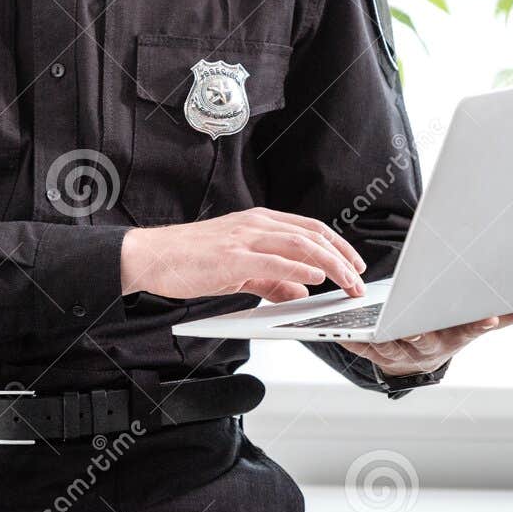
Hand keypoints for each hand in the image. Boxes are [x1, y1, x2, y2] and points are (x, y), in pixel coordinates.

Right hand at [120, 207, 368, 302]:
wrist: (153, 256)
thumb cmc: (191, 260)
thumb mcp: (239, 270)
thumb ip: (272, 279)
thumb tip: (301, 289)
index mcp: (259, 222)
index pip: (311, 229)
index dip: (339, 247)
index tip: (356, 265)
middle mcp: (257, 224)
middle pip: (314, 236)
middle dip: (343, 259)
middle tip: (359, 280)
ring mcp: (245, 238)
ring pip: (301, 245)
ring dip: (331, 266)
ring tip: (347, 283)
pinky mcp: (233, 257)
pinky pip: (274, 261)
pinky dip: (300, 268)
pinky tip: (316, 278)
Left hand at [336, 300, 512, 375]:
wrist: (417, 355)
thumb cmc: (453, 326)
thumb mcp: (487, 317)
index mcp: (457, 332)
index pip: (471, 328)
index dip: (478, 323)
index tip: (485, 316)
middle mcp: (429, 343)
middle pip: (427, 335)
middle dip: (422, 327)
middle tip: (417, 320)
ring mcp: (400, 349)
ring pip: (389, 341)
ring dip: (380, 333)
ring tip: (373, 322)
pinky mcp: (371, 350)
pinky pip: (358, 344)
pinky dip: (350, 337)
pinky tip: (341, 328)